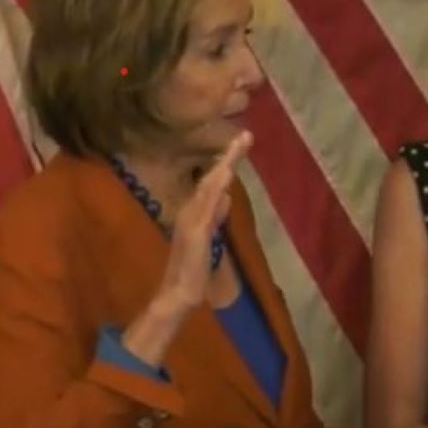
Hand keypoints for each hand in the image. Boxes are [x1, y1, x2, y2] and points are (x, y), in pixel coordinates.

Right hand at [154, 131, 251, 314]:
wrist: (179, 292)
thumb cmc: (193, 266)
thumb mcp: (209, 235)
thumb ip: (216, 216)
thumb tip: (227, 196)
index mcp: (195, 210)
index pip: (214, 180)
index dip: (228, 161)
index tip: (243, 142)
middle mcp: (191, 209)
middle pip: (213, 177)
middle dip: (230, 156)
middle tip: (248, 136)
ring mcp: (192, 219)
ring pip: (210, 186)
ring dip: (225, 166)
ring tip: (239, 146)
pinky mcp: (195, 232)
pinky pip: (207, 207)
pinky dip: (216, 190)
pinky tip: (225, 176)